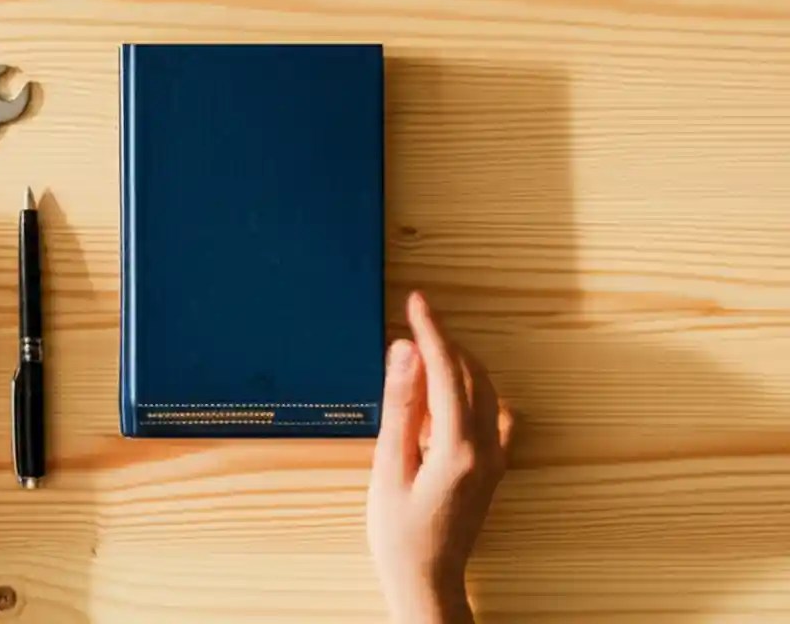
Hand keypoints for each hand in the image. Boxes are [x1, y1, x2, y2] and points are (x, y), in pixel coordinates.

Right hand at [367, 292, 513, 623]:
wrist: (427, 580)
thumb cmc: (400, 534)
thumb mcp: (388, 466)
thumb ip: (400, 406)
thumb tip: (406, 354)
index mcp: (458, 447)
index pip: (446, 370)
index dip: (431, 331)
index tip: (417, 302)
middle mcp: (486, 448)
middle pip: (469, 375)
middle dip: (442, 343)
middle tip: (412, 323)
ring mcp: (495, 458)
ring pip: (484, 391)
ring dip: (455, 366)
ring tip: (420, 357)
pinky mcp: (493, 467)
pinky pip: (492, 415)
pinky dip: (470, 394)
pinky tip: (448, 398)